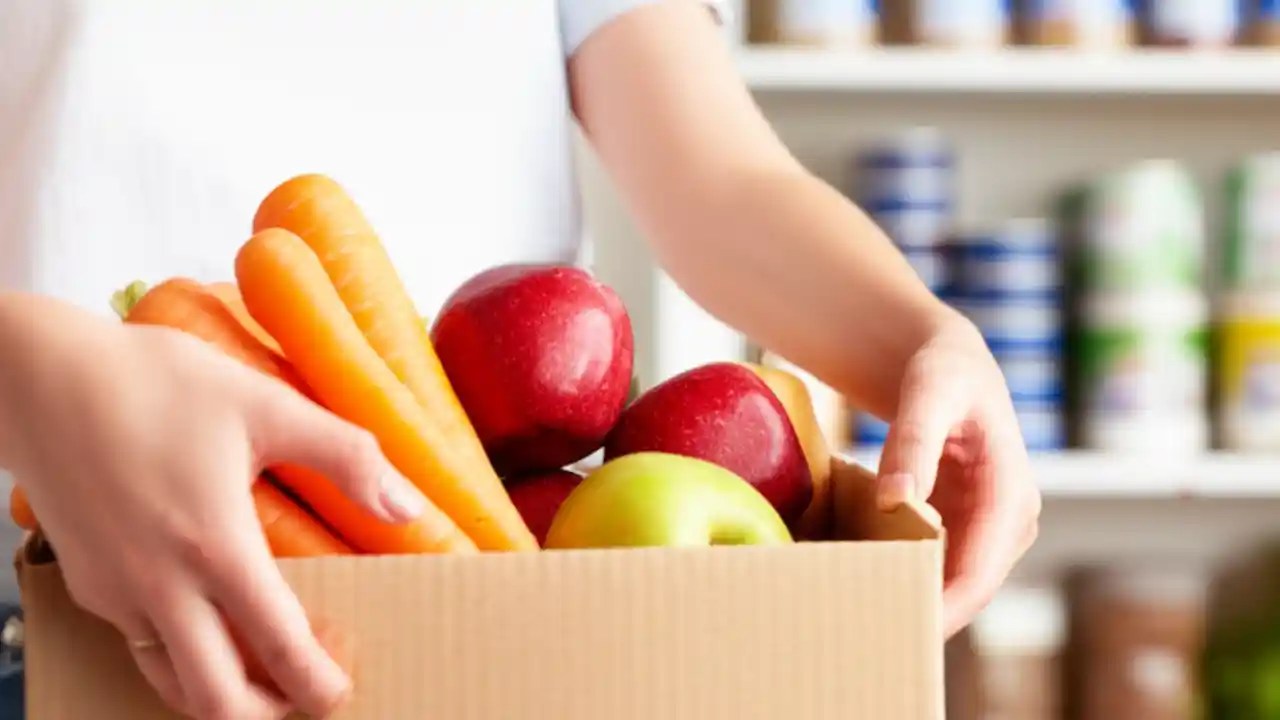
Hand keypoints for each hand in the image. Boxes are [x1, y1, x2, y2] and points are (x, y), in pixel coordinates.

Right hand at [4, 305, 424, 718]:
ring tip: (264, 673)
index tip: (341, 692)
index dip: (316, 685)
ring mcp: (115, 592)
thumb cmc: (157, 382)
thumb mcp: (265, 404)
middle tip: (306, 694)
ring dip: (220, 694)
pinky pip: (141, 646)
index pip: (276, 649)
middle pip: (214, 700)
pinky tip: (210, 627)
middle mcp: (159, 586)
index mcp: (215, 547)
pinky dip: (182, 659)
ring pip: (170, 683)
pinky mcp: (88, 584)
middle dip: (268, 713)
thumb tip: (408, 507)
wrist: (40, 377)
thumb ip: (346, 456)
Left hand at [874, 317, 1040, 637]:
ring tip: (861, 621)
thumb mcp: (928, 394)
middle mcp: (1010, 522)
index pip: (979, 572)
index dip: (942, 607)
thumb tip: (895, 500)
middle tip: (865, 635)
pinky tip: (867, 587)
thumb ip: (913, 444)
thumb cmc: (944, 373)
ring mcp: (992, 530)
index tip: (898, 628)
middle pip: (968, 589)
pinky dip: (908, 577)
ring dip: (914, 600)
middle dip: (924, 613)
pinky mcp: (969, 531)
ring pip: (953, 585)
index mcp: (1011, 494)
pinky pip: (939, 567)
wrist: (953, 366)